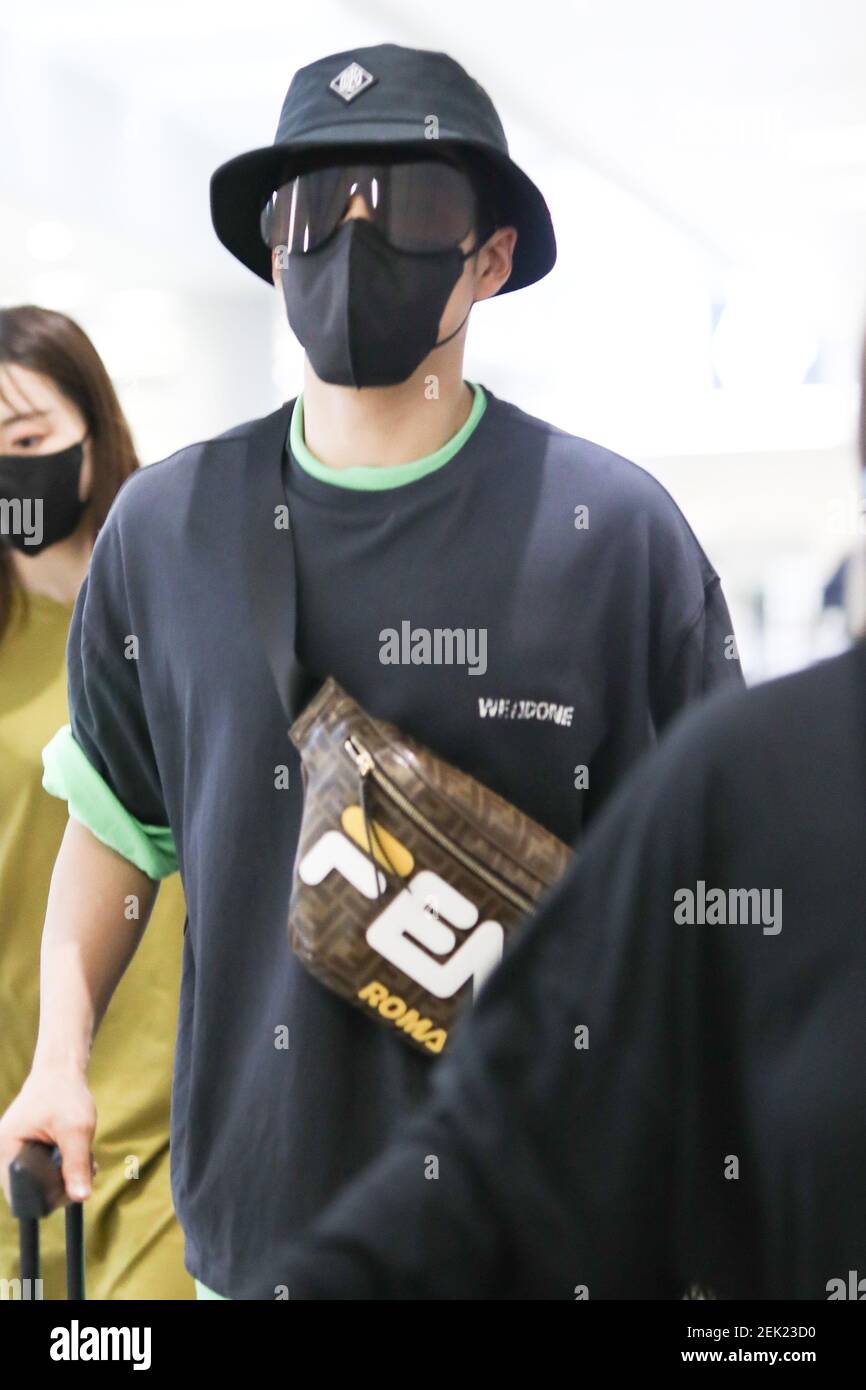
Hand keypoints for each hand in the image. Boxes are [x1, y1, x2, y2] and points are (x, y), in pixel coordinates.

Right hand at [0, 1064, 96, 1207]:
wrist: (61, 1071)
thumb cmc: (65, 1094)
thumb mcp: (76, 1130)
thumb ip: (77, 1165)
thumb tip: (81, 1198)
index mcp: (5, 1150)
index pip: (20, 1193)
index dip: (48, 1196)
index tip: (73, 1186)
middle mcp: (3, 1154)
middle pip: (29, 1190)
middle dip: (59, 1185)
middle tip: (85, 1171)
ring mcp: (12, 1152)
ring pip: (37, 1182)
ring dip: (62, 1177)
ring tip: (85, 1161)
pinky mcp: (24, 1150)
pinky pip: (40, 1171)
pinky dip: (59, 1167)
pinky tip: (76, 1156)